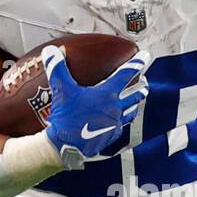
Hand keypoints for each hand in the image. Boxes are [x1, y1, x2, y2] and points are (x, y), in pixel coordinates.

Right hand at [41, 45, 150, 169]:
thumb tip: (50, 51)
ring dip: (135, 104)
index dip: (137, 63)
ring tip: (136, 101)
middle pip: (135, 94)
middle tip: (145, 82)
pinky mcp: (111, 136)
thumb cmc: (65, 117)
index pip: (127, 74)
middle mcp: (115, 108)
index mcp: (107, 94)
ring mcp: (115, 123)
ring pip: (131, 111)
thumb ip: (57, 68)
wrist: (66, 146)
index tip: (145, 57)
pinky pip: (121, 125)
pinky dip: (122, 119)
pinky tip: (119, 120)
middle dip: (141, 87)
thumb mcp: (61, 89)